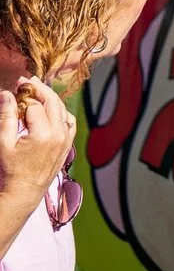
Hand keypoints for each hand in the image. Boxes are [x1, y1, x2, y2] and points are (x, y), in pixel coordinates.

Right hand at [0, 80, 72, 209]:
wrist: (26, 189)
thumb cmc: (12, 168)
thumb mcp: (3, 142)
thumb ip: (6, 116)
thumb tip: (6, 93)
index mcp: (43, 134)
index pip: (34, 105)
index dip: (23, 97)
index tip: (13, 91)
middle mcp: (59, 134)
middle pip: (53, 102)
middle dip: (40, 89)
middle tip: (28, 80)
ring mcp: (66, 139)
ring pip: (63, 110)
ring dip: (51, 98)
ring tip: (37, 90)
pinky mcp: (68, 143)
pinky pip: (69, 121)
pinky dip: (60, 111)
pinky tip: (50, 108)